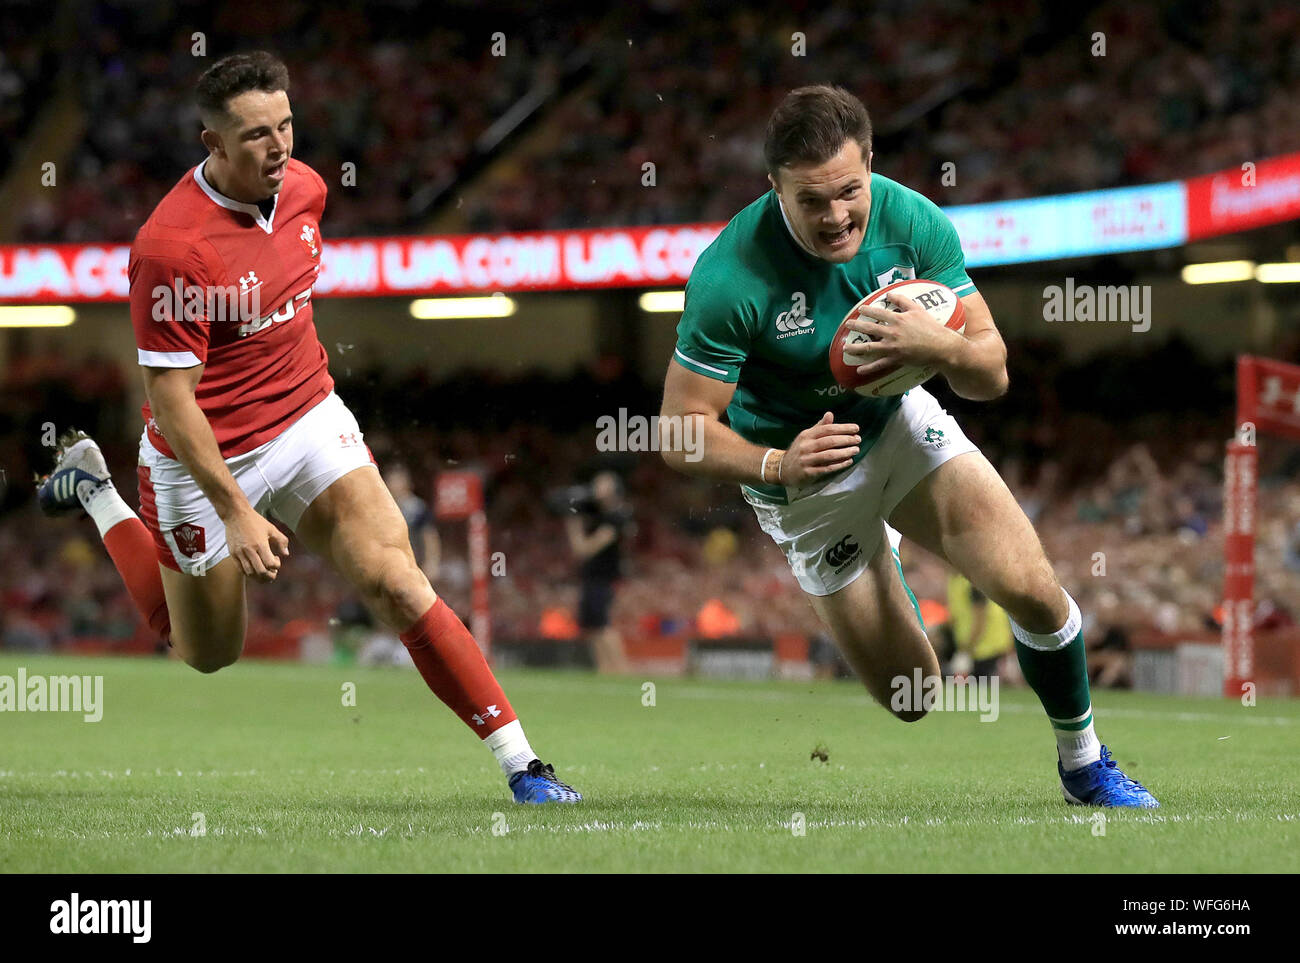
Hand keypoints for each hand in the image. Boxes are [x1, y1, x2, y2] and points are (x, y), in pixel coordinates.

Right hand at [224, 504, 288, 581]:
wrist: (236, 515)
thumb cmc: (255, 521)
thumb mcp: (272, 528)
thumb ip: (281, 541)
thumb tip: (286, 554)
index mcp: (261, 544)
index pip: (270, 564)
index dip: (276, 566)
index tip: (277, 559)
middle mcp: (250, 550)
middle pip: (260, 571)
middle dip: (269, 576)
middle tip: (273, 573)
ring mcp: (240, 553)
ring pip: (250, 573)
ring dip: (259, 577)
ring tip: (264, 573)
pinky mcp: (232, 554)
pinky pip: (240, 569)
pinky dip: (249, 574)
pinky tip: (254, 570)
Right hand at [778, 412, 860, 486]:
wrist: (782, 469)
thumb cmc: (799, 451)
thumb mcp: (806, 437)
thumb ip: (819, 426)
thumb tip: (830, 414)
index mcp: (807, 435)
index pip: (827, 429)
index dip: (842, 428)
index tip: (856, 428)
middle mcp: (806, 446)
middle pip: (829, 441)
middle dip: (846, 439)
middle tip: (858, 439)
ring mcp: (807, 460)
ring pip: (829, 454)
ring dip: (845, 452)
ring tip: (856, 450)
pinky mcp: (808, 472)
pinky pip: (827, 468)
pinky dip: (839, 464)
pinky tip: (848, 461)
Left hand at [842, 292, 961, 380]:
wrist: (940, 346)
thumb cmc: (931, 327)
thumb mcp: (918, 309)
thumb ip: (903, 301)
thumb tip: (890, 293)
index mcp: (898, 319)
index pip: (879, 312)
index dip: (868, 310)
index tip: (860, 309)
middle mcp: (893, 333)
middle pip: (870, 329)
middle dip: (856, 326)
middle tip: (847, 325)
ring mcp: (893, 347)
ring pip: (870, 348)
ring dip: (856, 348)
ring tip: (846, 348)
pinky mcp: (896, 359)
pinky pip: (880, 365)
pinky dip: (869, 368)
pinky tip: (859, 370)